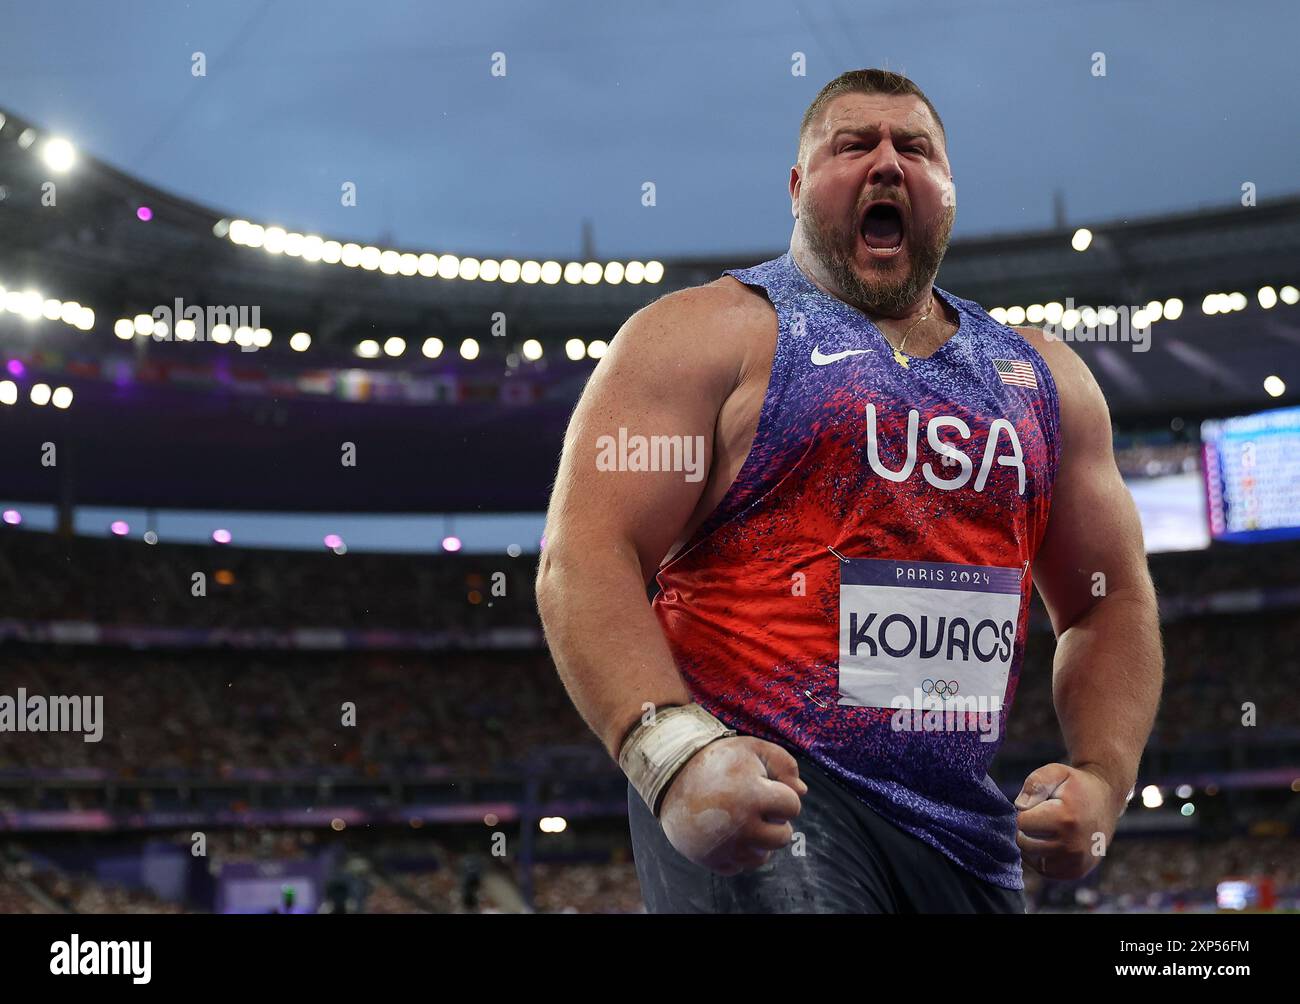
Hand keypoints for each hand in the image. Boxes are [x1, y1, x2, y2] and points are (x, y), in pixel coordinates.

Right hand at [658, 735, 806, 875]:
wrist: (670, 775)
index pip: (792, 807)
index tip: (766, 787)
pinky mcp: (712, 859)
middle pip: (783, 837)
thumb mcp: (751, 748)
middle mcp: (742, 826)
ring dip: (759, 839)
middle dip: (776, 821)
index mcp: (754, 796)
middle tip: (756, 806)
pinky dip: (738, 852)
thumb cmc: (717, 760)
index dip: (783, 795)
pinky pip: (740, 866)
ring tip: (741, 818)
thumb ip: (784, 764)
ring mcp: (726, 846)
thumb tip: (802, 792)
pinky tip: (728, 832)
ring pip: (763, 856)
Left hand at [1015, 762, 1123, 880]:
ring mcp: (1077, 862)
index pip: (1022, 823)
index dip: (1027, 810)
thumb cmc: (1075, 785)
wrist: (1106, 798)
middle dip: (1028, 828)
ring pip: (1031, 857)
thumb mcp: (1056, 772)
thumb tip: (1020, 806)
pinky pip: (1043, 869)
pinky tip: (1052, 841)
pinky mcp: (1077, 872)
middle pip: (1024, 843)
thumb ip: (1035, 784)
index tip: (1042, 804)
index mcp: (1066, 820)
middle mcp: (1073, 845)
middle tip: (1044, 816)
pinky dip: (1041, 856)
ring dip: (1033, 843)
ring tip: (1049, 828)